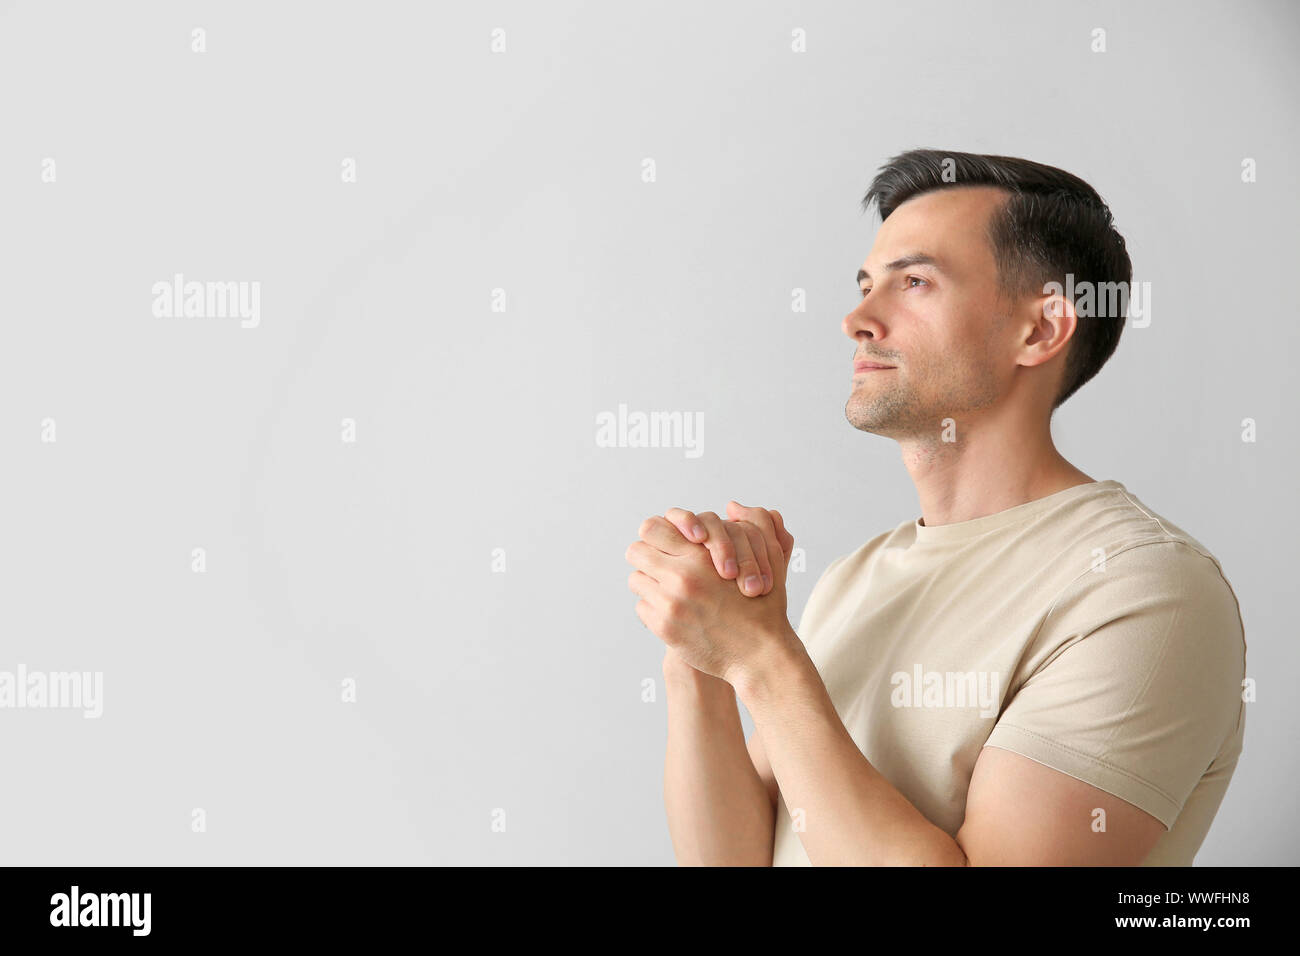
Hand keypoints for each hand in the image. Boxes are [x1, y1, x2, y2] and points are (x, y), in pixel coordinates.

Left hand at [626, 515, 795, 682]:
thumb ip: (755, 524)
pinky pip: (641, 607)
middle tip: (660, 564)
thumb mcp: (769, 557)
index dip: (657, 533)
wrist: (760, 654)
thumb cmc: (764, 606)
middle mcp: (681, 577)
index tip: (666, 543)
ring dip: (650, 582)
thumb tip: (732, 506)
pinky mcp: (664, 628)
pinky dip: (654, 607)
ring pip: (636, 580)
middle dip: (648, 556)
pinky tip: (674, 611)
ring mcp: (670, 604)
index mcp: (702, 556)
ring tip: (668, 589)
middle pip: (636, 551)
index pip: (652, 529)